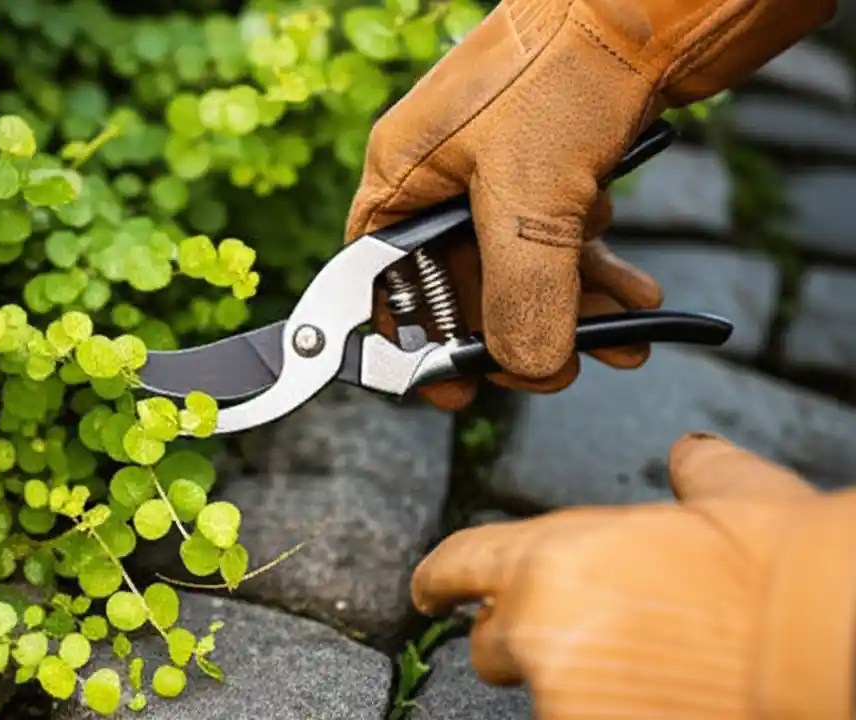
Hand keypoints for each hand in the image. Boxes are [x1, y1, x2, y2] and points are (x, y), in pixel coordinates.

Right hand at [346, 0, 832, 410]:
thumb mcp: (532, 195)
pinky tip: (636, 300)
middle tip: (553, 367)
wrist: (659, 0)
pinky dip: (596, 277)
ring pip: (521, 268)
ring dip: (570, 311)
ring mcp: (504, 171)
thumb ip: (522, 292)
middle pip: (460, 283)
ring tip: (618, 340)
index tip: (453, 384)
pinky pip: (564, 243)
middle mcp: (447, 175)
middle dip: (512, 330)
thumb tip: (526, 367)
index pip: (383, 277)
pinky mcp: (558, 167)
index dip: (414, 337)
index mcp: (406, 171)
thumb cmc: (569, 64)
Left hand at [411, 433, 855, 718]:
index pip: (457, 566)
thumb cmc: (771, 566)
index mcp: (548, 554)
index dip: (438, 580)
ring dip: (575, 681)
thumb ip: (690, 474)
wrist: (818, 637)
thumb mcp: (725, 498)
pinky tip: (657, 697)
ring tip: (649, 666)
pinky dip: (605, 712)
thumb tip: (690, 455)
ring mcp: (558, 691)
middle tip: (590, 634)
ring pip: (540, 691)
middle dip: (523, 638)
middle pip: (490, 642)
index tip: (429, 593)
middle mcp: (536, 624)